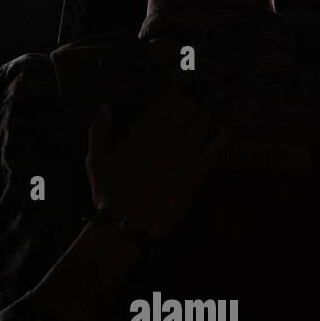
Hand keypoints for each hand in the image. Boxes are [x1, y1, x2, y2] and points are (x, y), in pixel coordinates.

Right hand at [85, 89, 228, 242]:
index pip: (166, 101)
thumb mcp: (95, 160)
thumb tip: (104, 106)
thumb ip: (99, 131)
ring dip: (203, 120)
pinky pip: (218, 146)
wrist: (127, 223)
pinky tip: (224, 134)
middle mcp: (165, 138)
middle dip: (188, 108)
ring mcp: (183, 154)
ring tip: (201, 126)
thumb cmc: (109, 194)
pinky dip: (224, 136)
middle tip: (186, 116)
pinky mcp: (196, 173)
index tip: (173, 100)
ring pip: (203, 122)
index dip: (172, 97)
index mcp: (142, 133)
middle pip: (187, 107)